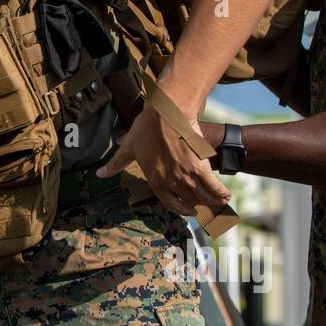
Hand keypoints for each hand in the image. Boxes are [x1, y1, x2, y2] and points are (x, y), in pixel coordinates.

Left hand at [97, 101, 231, 213]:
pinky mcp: (201, 167)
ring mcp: (186, 176)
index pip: (169, 203)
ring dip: (211, 201)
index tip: (189, 210)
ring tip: (218, 201)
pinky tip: (226, 196)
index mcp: (155, 180)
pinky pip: (214, 187)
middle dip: (198, 203)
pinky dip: (221, 193)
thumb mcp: (128, 147)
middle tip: (204, 203)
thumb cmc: (145, 128)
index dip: (181, 209)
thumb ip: (116, 164)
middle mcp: (171, 182)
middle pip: (189, 200)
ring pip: (203, 196)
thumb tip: (99, 174)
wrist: (165, 114)